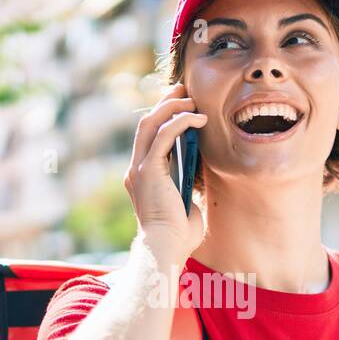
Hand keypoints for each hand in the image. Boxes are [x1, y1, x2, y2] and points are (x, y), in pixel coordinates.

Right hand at [123, 82, 205, 260]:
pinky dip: (180, 122)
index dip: (164, 117)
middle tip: (185, 90)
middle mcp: (136, 169)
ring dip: (172, 107)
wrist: (166, 249)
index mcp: (142, 177)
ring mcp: (139, 168)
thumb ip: (189, 183)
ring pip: (150, 123)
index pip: (149, 137)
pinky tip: (197, 119)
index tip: (183, 105)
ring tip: (193, 101)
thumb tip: (202, 166)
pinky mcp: (148, 170)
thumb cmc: (179, 235)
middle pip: (146, 123)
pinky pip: (163, 135)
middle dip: (165, 103)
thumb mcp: (187, 202)